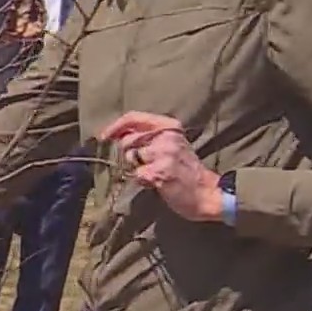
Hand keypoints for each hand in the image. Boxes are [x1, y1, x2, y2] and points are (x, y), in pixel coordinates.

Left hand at [100, 111, 222, 221]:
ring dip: (137, 168)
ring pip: (131, 158)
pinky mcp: (158, 172)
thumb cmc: (186, 170)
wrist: (207, 192)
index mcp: (169, 126)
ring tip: (155, 173)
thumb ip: (149, 136)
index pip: (134, 117)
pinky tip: (158, 183)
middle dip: (128, 155)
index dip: (115, 126)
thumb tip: (118, 135)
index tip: (104, 136)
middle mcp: (166, 136)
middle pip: (128, 140)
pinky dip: (142, 181)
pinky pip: (136, 175)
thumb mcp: (172, 144)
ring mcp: (163, 154)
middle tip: (144, 165)